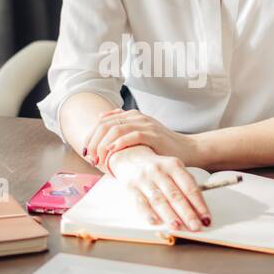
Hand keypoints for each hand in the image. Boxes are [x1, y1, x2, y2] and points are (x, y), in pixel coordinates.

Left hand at [83, 109, 201, 172]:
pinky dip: (118, 145)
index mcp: (132, 115)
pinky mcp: (153, 134)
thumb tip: (100, 127)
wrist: (187, 149)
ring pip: (115, 130)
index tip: (86, 151)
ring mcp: (145, 124)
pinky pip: (131, 136)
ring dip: (103, 145)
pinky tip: (112, 153)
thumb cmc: (162, 146)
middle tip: (90, 157)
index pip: (103, 121)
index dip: (91, 136)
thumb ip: (123, 131)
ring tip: (99, 158)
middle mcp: (137, 117)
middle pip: (106, 125)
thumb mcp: (140, 136)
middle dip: (94, 141)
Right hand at [106, 145, 210, 231]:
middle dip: (187, 213)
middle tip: (195, 226)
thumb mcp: (173, 170)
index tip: (206, 219)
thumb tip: (198, 211)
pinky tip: (155, 222)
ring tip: (178, 227)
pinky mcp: (131, 187)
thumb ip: (185, 187)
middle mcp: (159, 171)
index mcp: (174, 165)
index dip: (199, 204)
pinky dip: (147, 213)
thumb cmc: (158, 168)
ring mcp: (144, 179)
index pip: (189, 187)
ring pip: (158, 199)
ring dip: (169, 215)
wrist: (130, 155)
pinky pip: (140, 202)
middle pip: (175, 195)